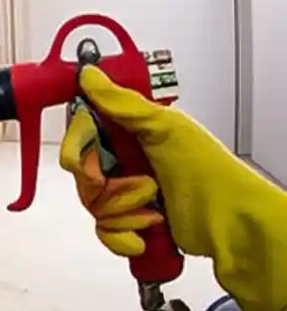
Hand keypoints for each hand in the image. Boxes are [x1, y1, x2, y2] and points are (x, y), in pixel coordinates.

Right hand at [59, 66, 286, 310]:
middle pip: (82, 173)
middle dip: (107, 187)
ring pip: (93, 204)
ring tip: (155, 210)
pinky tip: (145, 234)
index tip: (84, 162)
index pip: (83, 132)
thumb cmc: (208, 173)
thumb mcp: (167, 129)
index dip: (78, 147)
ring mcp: (127, 193)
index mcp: (131, 132)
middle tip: (142, 186)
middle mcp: (126, 160)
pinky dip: (122, 236)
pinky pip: (105, 232)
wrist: (232, 224)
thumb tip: (90, 74)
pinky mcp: (132, 223)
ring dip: (123, 211)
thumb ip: (123, 104)